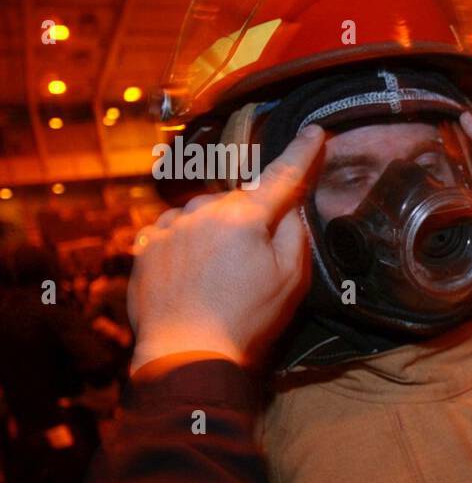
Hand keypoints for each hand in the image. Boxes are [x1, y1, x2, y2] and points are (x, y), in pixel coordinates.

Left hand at [127, 126, 324, 373]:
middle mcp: (204, 209)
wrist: (185, 352)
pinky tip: (193, 277)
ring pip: (205, 215)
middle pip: (239, 202)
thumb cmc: (246, 319)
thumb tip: (289, 205)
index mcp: (245, 215)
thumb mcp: (290, 280)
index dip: (302, 152)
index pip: (282, 175)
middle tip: (254, 266)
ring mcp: (170, 224)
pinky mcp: (145, 244)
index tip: (316, 131)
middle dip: (251, 221)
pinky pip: (175, 232)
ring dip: (216, 234)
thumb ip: (295, 233)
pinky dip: (188, 246)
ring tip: (218, 278)